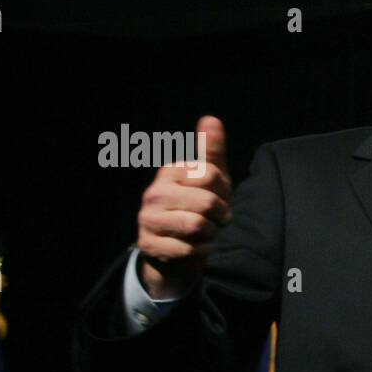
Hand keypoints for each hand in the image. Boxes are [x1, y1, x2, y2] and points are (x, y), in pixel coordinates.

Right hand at [136, 116, 232, 298]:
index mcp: (170, 172)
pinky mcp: (149, 245)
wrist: (176, 250)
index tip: (219, 199)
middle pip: (206, 202)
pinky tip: (194, 247)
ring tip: (205, 233)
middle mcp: (154, 193)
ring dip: (210, 234)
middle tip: (215, 220)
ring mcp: (148, 219)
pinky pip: (189, 249)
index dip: (223, 192)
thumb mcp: (210, 180)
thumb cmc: (197, 208)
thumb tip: (211, 119)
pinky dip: (201, 251)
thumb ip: (211, 152)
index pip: (210, 175)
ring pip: (197, 226)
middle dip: (219, 216)